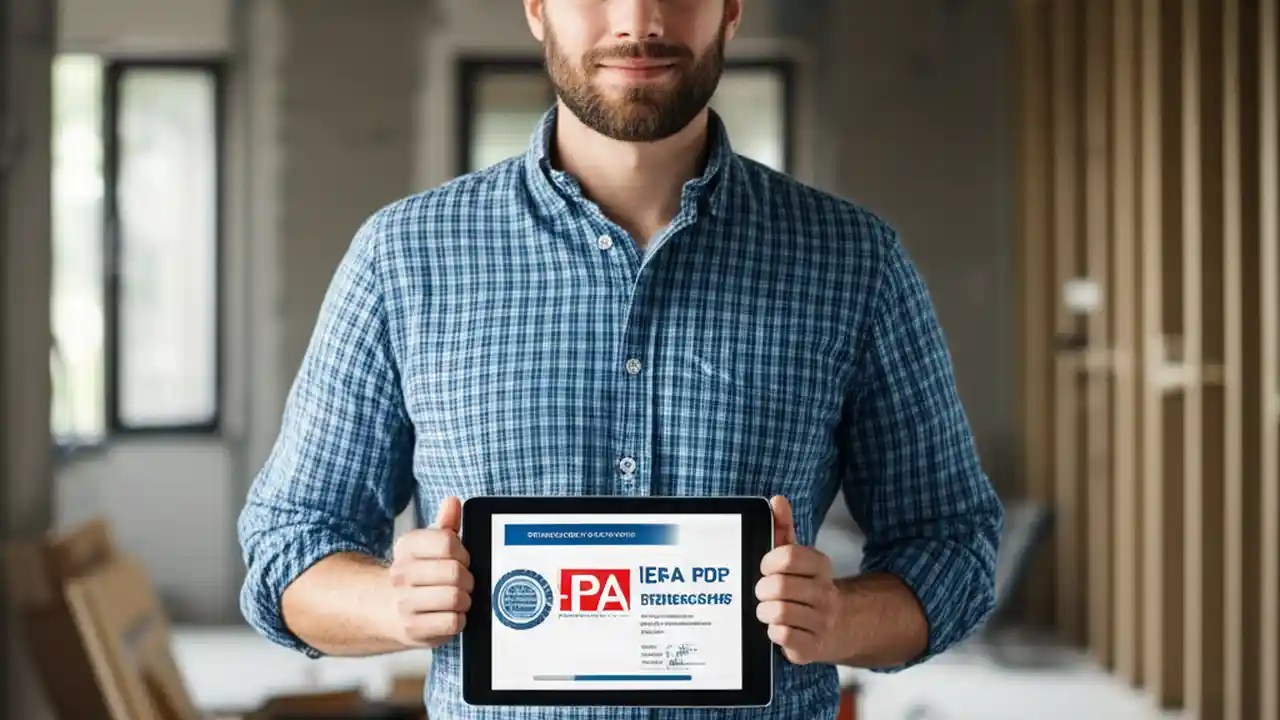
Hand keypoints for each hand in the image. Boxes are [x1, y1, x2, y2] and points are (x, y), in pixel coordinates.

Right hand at [388, 496, 473, 648]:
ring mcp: (405, 603)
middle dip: (468, 578)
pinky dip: (458, 619)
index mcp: (406, 547)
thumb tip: (453, 502)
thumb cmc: (419, 574)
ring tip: (458, 598)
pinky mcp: (414, 629)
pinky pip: (452, 622)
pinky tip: (450, 614)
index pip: (447, 541)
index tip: (462, 558)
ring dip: (465, 600)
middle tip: (464, 582)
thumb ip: (446, 524)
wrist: (389, 608)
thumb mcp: (430, 545)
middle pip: (454, 572)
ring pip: (455, 598)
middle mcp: (401, 574)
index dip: (463, 552)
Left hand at [754, 495, 840, 664]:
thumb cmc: (806, 587)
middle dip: (762, 590)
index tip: (765, 568)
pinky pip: (783, 636)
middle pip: (778, 587)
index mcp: (820, 567)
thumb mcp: (797, 557)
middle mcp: (825, 594)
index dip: (769, 562)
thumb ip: (784, 528)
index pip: (788, 556)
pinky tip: (778, 629)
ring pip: (778, 613)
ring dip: (765, 612)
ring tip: (769, 610)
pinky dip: (774, 633)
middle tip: (763, 592)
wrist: (839, 626)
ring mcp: (821, 622)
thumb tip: (777, 500)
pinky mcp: (812, 647)